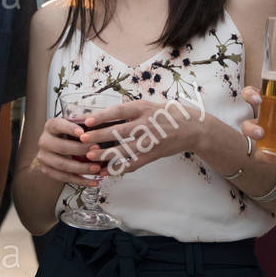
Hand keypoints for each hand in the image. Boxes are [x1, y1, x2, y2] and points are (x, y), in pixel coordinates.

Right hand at [30, 116, 108, 186]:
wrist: (55, 148)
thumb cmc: (69, 135)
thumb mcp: (74, 126)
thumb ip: (83, 128)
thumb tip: (98, 129)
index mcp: (50, 126)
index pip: (58, 125)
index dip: (70, 129)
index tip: (83, 133)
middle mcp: (44, 141)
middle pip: (62, 147)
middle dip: (81, 150)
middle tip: (96, 151)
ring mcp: (44, 157)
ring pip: (63, 165)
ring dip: (82, 168)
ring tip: (96, 168)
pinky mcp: (47, 170)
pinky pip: (64, 178)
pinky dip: (80, 181)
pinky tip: (93, 181)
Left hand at [81, 98, 209, 175]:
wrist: (193, 128)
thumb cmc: (168, 114)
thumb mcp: (150, 105)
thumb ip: (131, 109)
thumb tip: (107, 113)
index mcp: (143, 108)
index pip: (119, 112)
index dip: (102, 116)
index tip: (87, 121)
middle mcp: (146, 124)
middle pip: (119, 131)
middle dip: (98, 136)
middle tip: (82, 140)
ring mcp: (150, 141)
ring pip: (125, 149)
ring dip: (106, 154)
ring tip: (90, 157)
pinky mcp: (154, 154)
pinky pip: (135, 163)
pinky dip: (121, 168)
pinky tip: (108, 171)